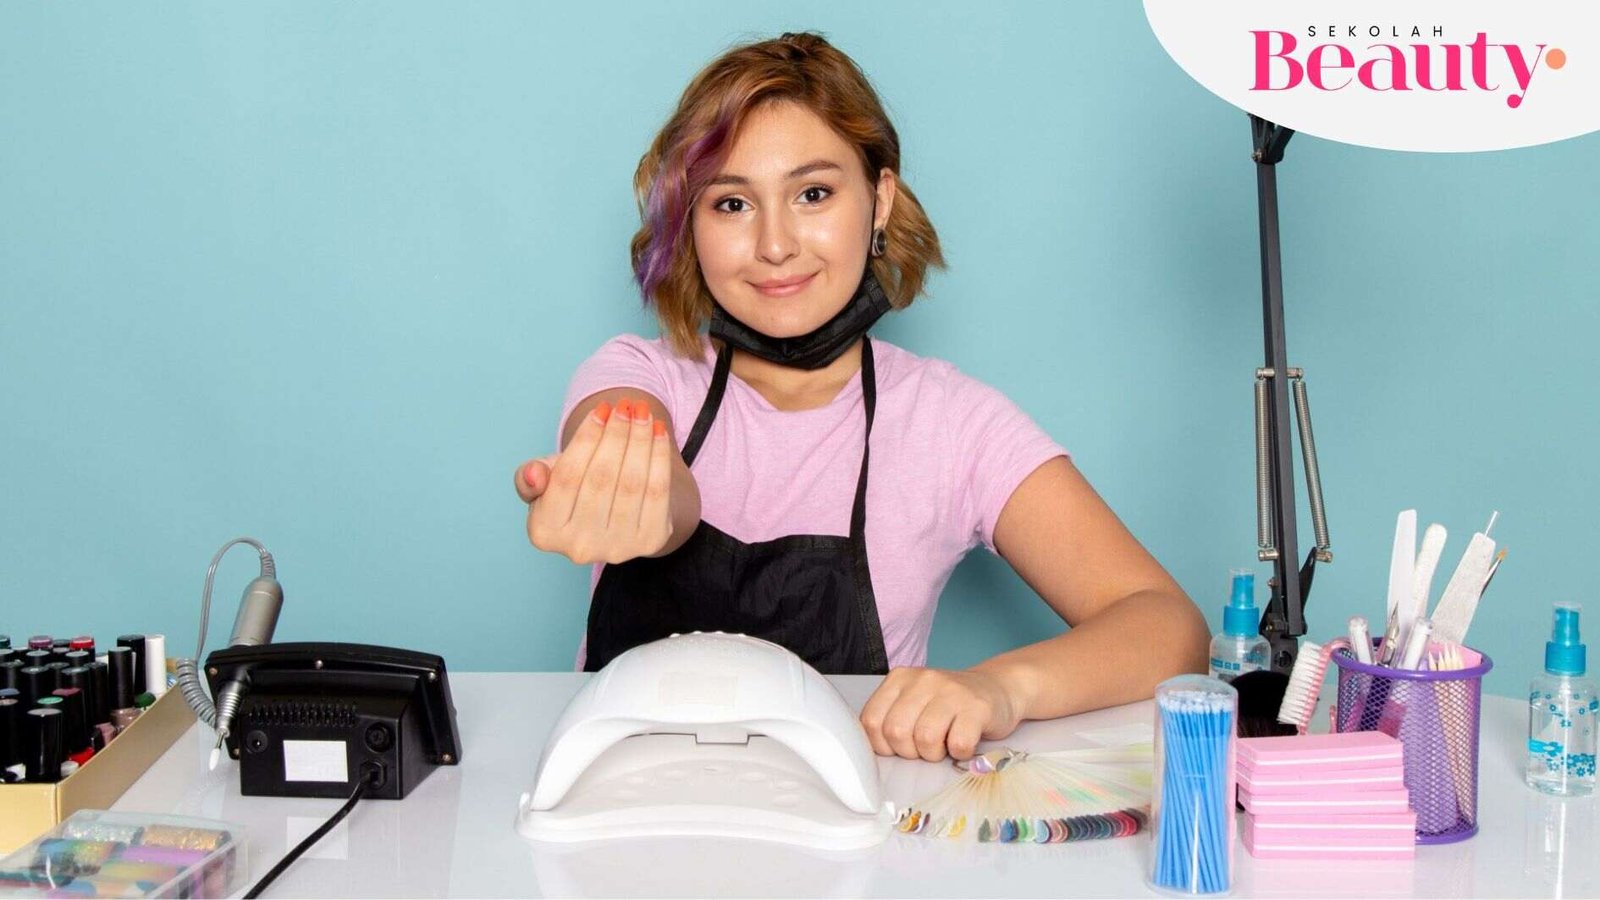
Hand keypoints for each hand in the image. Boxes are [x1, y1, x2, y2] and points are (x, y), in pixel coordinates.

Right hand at [514, 397, 673, 564]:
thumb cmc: (574, 491)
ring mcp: (616, 548)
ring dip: (639, 440)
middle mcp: (578, 547)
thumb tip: (534, 475)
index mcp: (544, 533)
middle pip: (600, 478)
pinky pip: (657, 492)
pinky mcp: (649, 542)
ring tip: (642, 411)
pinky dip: (659, 457)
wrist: (617, 514)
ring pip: (631, 483)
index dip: (587, 438)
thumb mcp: (545, 481)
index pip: (566, 476)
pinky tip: (658, 431)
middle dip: (616, 434)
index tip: (602, 407)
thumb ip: (530, 477)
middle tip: (627, 404)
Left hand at [858, 667, 1023, 761]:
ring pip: (925, 739)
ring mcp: (951, 691)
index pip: (871, 721)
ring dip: (935, 753)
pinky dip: (960, 753)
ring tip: (945, 744)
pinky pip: (958, 744)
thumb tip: (870, 753)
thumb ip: (889, 718)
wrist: (996, 688)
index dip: (883, 745)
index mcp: (899, 678)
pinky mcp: (977, 707)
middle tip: (926, 746)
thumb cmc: (949, 704)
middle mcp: (923, 680)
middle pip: (896, 732)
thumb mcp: (912, 703)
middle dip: (909, 751)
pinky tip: (964, 743)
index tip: (900, 746)